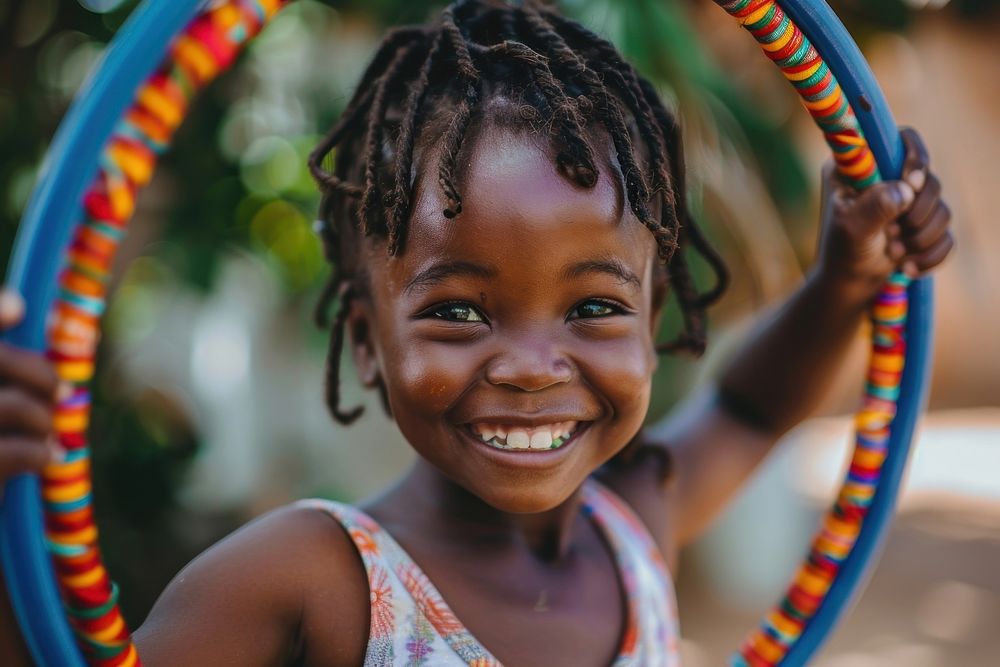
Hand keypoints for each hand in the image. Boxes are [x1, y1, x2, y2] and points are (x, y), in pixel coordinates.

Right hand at [0, 289, 65, 482]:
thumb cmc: (2, 453)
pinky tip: (51, 457)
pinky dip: (40, 452)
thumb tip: (77, 333)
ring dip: (40, 416)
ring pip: (4, 403)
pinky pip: (9, 452)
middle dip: (36, 370)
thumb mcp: (9, 412)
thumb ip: (21, 378)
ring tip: (49, 433)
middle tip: (64, 392)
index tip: (20, 308)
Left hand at [814, 127, 953, 301]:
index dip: (914, 158)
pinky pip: (946, 236)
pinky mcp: (924, 225)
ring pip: (941, 209)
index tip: (911, 183)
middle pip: (928, 179)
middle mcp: (889, 179)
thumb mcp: (850, 227)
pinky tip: (908, 267)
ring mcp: (909, 201)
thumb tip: (904, 190)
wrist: (849, 282)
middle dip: (916, 212)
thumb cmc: (842, 250)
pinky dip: (931, 254)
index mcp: (864, 167)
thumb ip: (874, 205)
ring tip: (894, 252)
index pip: (901, 140)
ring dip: (921, 237)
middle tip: (894, 232)